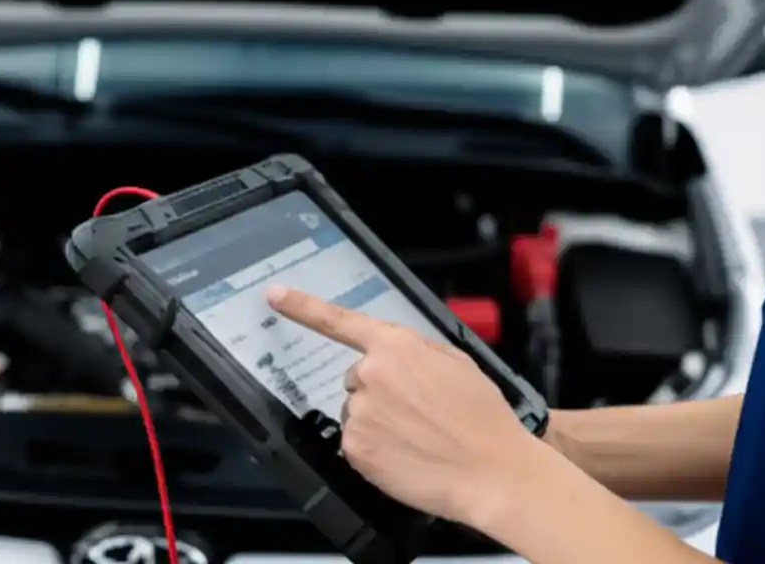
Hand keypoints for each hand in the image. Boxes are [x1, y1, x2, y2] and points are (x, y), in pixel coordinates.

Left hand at [266, 285, 546, 526]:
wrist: (491, 470)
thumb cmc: (481, 416)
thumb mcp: (456, 362)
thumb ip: (416, 351)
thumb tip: (391, 354)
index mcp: (395, 346)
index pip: (338, 321)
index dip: (302, 306)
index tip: (274, 294)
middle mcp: (370, 374)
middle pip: (356, 378)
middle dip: (380, 391)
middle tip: (418, 412)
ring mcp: (360, 413)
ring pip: (357, 412)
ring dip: (378, 422)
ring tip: (418, 436)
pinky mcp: (355, 449)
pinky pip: (356, 443)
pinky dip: (375, 450)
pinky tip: (406, 455)